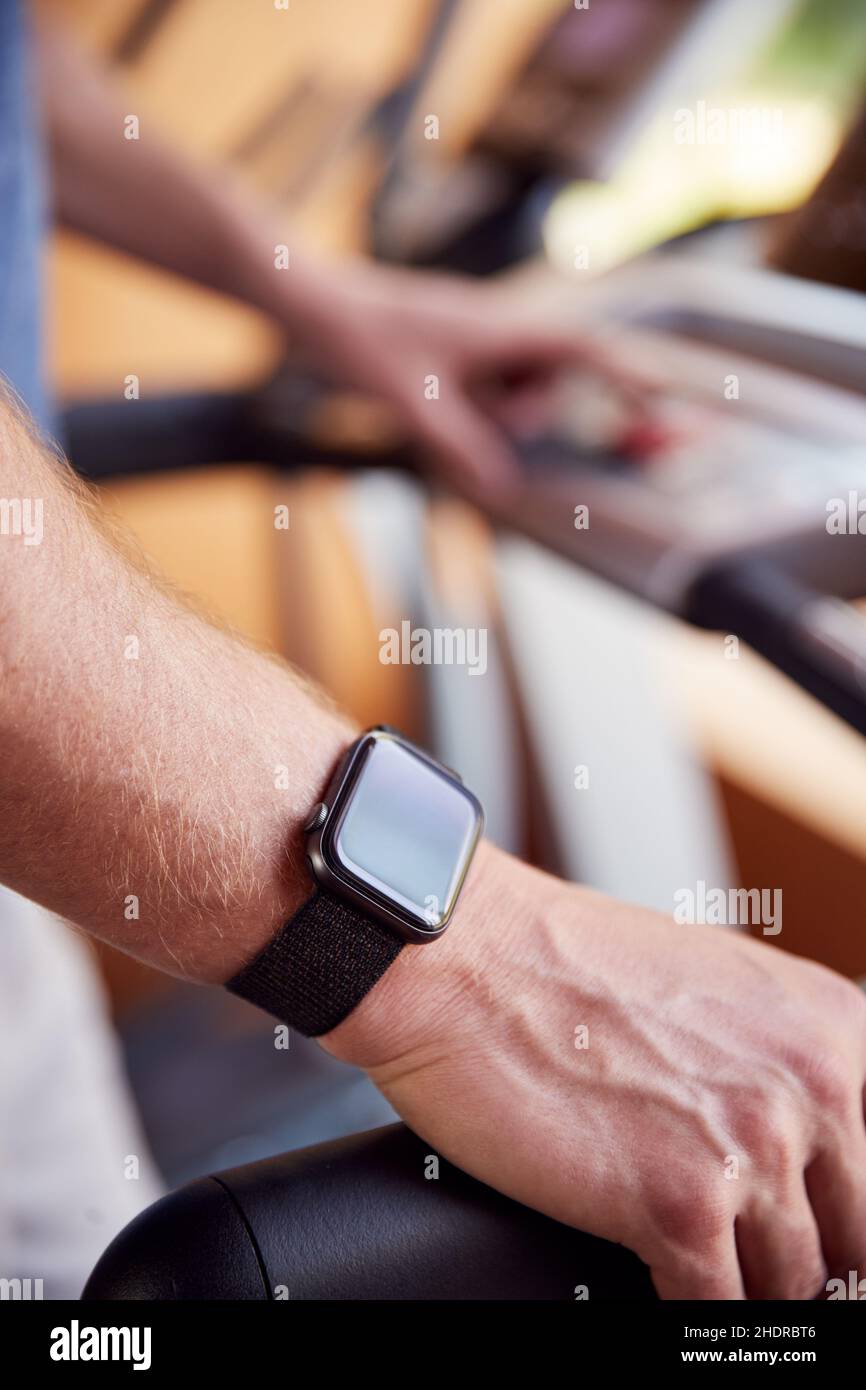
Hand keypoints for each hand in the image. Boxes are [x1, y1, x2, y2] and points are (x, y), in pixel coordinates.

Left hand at [282, 261, 655, 499]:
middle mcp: (495, 328)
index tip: (663, 395)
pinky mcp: (450, 351)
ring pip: (514, 388)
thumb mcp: (411, 401)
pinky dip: (471, 408)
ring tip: (433, 405)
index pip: (582, 347)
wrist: (309, 303)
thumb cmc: (360, 338)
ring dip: (492, 413)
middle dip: (524, 412)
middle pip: (547, 379)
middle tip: (465, 416)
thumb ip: (460, 445)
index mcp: (500, 328)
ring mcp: (472, 340)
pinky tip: (429, 405)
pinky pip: (483, 388)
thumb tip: (501, 487)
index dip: (626, 371)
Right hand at [323, 842, 865, 1299]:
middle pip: (848, 1238)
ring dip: (741, 1294)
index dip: (837, 1219)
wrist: (460, 956)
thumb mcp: (706, 988)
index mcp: (829, 1026)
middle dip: (800, 1265)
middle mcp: (811, 1085)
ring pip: (790, 1288)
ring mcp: (752, 1148)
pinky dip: (690, 1315)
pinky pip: (719, 1316)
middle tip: (751, 1272)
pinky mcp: (680, 1206)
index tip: (812, 1241)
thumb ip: (765, 1062)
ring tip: (698, 1276)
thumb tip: (787, 1143)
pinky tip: (655, 1288)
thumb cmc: (554, 963)